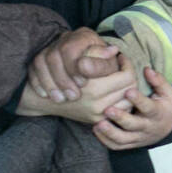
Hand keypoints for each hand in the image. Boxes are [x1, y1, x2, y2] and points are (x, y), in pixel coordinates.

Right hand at [18, 49, 135, 123]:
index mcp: (93, 88)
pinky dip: (121, 101)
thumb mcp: (76, 55)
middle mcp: (96, 105)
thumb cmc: (61, 71)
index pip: (127, 77)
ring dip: (126, 90)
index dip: (127, 64)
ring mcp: (96, 116)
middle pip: (130, 90)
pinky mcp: (94, 121)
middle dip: (128, 76)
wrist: (41, 98)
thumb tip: (115, 51)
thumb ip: (97, 52)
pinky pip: (119, 111)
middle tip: (122, 67)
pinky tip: (115, 90)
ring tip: (120, 78)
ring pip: (127, 102)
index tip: (121, 57)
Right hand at [28, 27, 114, 102]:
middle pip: (53, 55)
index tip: (83, 84)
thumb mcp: (108, 65)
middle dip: (62, 79)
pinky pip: (31, 68)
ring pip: (39, 61)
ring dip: (49, 83)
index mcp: (84, 36)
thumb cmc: (103, 68)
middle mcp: (65, 37)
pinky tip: (45, 96)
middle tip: (73, 97)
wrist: (90, 71)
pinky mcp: (39, 57)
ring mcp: (49, 46)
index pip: (70, 48)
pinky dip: (37, 83)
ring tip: (60, 100)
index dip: (74, 67)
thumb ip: (106, 62)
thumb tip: (110, 52)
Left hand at [92, 65, 171, 150]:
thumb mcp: (167, 92)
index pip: (149, 107)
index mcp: (158, 113)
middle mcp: (148, 127)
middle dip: (120, 118)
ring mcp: (138, 138)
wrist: (165, 128)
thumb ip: (158, 81)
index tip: (128, 91)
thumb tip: (147, 69)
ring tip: (98, 124)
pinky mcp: (130, 144)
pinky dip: (105, 140)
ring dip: (109, 132)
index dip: (139, 100)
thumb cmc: (164, 105)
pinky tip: (96, 129)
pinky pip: (117, 146)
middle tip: (108, 109)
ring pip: (123, 139)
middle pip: (133, 125)